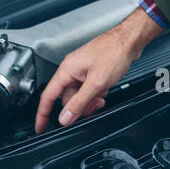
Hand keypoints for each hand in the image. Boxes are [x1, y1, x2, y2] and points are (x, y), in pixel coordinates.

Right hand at [34, 7, 160, 132]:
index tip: (40, 127)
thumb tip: (65, 117)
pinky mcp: (92, 72)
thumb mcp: (96, 83)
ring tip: (102, 96)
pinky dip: (96, 94)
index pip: (48, 96)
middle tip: (93, 107)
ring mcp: (82, 71)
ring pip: (79, 95)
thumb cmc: (114, 52)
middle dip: (79, 107)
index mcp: (67, 70)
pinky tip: (105, 89)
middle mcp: (72, 70)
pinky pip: (88, 89)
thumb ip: (79, 102)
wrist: (129, 41)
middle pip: (67, 98)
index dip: (42, 114)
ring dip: (90, 100)